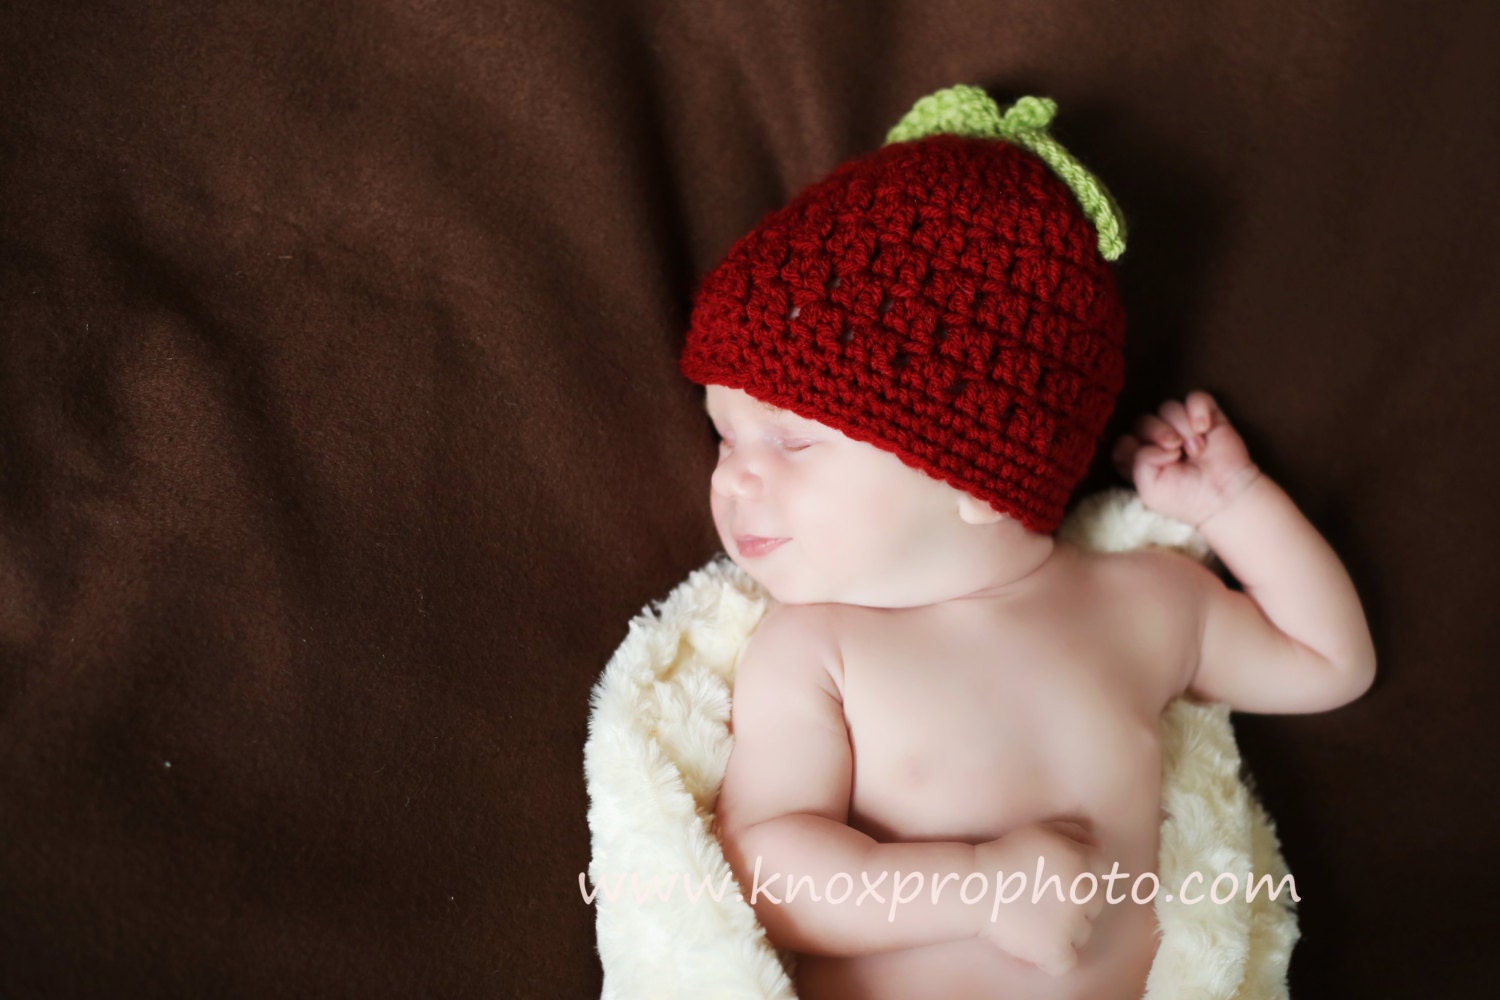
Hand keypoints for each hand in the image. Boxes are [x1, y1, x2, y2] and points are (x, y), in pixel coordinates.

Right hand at [974, 820, 1104, 975]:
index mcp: (1080, 861)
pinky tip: (1036, 944)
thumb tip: (1098, 845)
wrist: (976, 887)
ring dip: (1065, 929)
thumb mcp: (1040, 831)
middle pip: (1096, 904)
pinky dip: (1053, 958)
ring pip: (1084, 933)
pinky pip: (1068, 962)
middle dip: (1076, 902)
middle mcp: (1082, 891)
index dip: (1083, 875)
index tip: (1060, 879)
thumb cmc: (1006, 855)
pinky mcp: (1055, 949)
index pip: (1103, 871)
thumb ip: (1074, 833)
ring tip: (1036, 919)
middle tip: (1045, 899)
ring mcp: (1070, 923)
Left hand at [1111, 391, 1262, 527]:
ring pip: (1168, 407)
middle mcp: (1158, 441)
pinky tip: (1205, 428)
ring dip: (1181, 427)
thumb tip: (1159, 441)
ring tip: (1197, 450)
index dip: (1132, 447)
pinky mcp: (1205, 417)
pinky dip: (1198, 409)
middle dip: (1156, 432)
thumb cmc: (1186, 498)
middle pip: (1142, 420)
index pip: (1122, 441)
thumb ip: (1139, 462)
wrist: (1225, 496)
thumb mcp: (1150, 490)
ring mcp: (1181, 427)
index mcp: (1140, 459)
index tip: (1151, 462)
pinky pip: (1195, 397)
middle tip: (1176, 450)